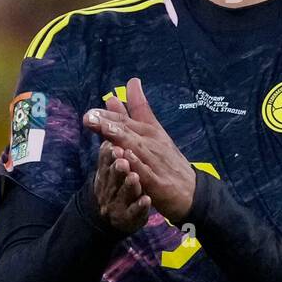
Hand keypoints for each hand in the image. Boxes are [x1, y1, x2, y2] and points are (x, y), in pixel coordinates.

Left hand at [84, 78, 196, 224]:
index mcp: (149, 132)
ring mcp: (155, 162)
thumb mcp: (154, 133)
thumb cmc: (168, 161)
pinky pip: (146, 172)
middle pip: (128, 131)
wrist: (192, 191)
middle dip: (109, 123)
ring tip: (104, 129)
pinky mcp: (158, 182)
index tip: (89, 112)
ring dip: (120, 138)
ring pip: (136, 148)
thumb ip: (136, 112)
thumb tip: (120, 90)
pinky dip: (136, 163)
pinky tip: (126, 156)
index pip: (125, 120)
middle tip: (89, 118)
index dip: (107, 116)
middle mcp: (152, 143)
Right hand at [92, 137, 150, 234]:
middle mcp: (110, 187)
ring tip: (134, 176)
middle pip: (112, 176)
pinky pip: (135, 212)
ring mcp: (120, 203)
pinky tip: (147, 200)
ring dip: (128, 184)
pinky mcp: (130, 217)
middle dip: (116, 167)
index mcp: (107, 171)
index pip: (106, 160)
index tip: (112, 144)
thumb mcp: (113, 160)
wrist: (119, 215)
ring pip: (123, 193)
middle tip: (121, 158)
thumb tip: (112, 104)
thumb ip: (114, 133)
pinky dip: (140, 205)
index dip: (108, 153)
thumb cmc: (117, 181)